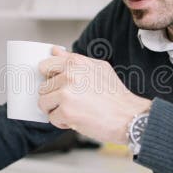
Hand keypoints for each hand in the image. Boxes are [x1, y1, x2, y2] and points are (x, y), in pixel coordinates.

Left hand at [37, 47, 151, 143]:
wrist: (129, 117)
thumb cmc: (115, 95)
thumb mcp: (98, 68)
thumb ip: (73, 59)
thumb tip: (54, 50)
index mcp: (76, 63)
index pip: (45, 65)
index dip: (50, 78)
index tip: (59, 85)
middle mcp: (70, 75)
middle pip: (43, 87)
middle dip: (54, 97)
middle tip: (73, 102)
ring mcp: (66, 93)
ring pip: (43, 102)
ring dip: (56, 110)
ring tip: (74, 111)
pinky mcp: (65, 111)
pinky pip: (51, 118)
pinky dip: (62, 122)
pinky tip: (77, 120)